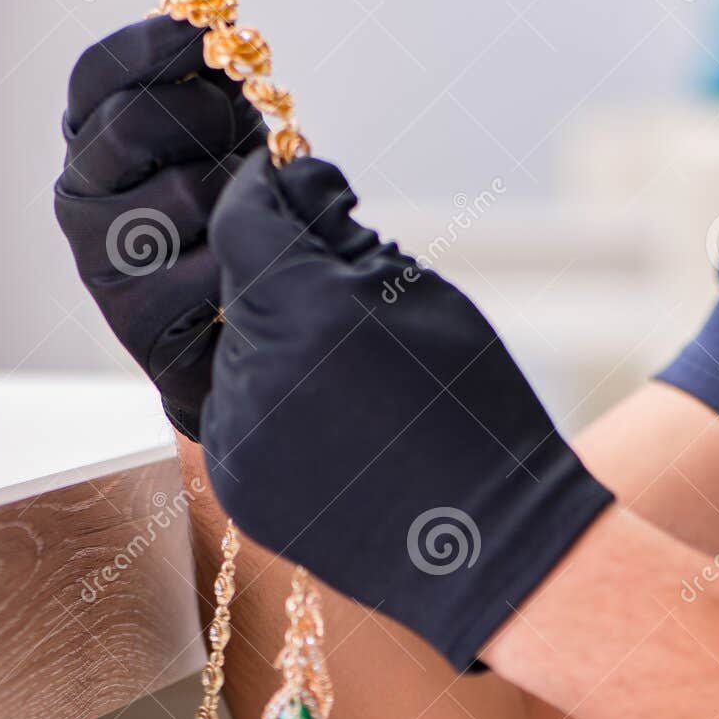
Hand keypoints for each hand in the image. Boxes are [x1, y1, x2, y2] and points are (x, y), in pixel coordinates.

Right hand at [54, 14, 265, 439]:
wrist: (250, 325)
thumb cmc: (237, 215)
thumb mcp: (228, 136)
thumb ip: (212, 83)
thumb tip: (216, 21)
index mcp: (93, 138)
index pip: (97, 75)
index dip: (148, 45)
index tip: (204, 27)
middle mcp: (80, 193)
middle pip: (134, 120)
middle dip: (206, 119)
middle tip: (244, 136)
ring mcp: (99, 258)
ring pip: (181, 192)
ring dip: (236, 197)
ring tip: (248, 216)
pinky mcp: (132, 319)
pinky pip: (207, 264)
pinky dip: (244, 260)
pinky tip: (245, 270)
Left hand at [200, 152, 612, 669]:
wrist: (486, 539)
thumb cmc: (475, 406)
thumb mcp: (424, 297)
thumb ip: (344, 240)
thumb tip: (289, 191)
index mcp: (303, 310)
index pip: (245, 216)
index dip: (265, 188)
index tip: (281, 180)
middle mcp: (250, 371)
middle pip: (237, 285)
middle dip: (279, 274)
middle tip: (339, 288)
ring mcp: (233, 434)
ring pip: (234, 350)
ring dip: (274, 339)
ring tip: (349, 372)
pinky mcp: (232, 481)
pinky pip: (236, 413)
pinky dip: (272, 400)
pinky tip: (334, 418)